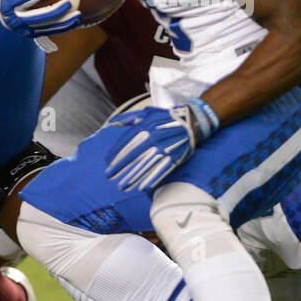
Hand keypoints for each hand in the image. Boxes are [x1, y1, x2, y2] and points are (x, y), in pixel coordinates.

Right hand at [0, 0, 81, 38]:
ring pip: (45, 27)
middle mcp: (14, 20)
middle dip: (53, 12)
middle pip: (35, 17)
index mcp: (7, 5)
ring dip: (62, 22)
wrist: (6, 13)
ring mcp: (24, 29)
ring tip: (77, 14)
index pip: (20, 0)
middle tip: (68, 3)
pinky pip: (50, 32)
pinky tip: (76, 22)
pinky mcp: (33, 35)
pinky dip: (64, 28)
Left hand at [104, 98, 218, 192]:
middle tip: (109, 176)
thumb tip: (113, 121)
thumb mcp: (147, 113)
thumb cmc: (166, 117)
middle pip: (133, 155)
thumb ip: (129, 118)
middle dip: (120, 167)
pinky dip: (152, 179)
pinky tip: (142, 188)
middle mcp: (154, 137)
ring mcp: (165, 148)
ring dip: (133, 177)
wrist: (192, 122)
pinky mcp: (175, 157)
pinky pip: (161, 170)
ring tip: (122, 186)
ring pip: (145, 165)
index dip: (115, 153)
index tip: (107, 162)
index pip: (127, 142)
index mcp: (146, 126)